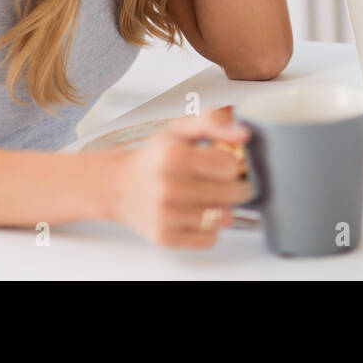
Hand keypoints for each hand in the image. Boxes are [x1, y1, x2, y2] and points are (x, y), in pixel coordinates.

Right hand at [109, 107, 251, 247]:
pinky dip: (209, 229)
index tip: (220, 161)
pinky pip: (210, 239)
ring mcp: (166, 216)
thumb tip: (243, 134)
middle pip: (232, 193)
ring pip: (224, 218)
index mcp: (173, 156)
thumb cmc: (155, 157)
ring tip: (207, 197)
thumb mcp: (180, 129)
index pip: (231, 166)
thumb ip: (213, 122)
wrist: (119, 186)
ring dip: (222, 208)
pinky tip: (195, 214)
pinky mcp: (166, 238)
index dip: (230, 163)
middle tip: (218, 180)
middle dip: (233, 185)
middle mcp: (168, 188)